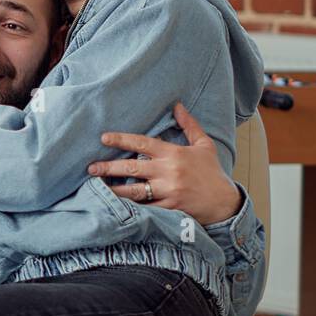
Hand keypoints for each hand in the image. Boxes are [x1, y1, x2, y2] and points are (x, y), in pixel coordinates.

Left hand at [87, 103, 242, 224]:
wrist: (225, 203)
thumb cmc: (212, 172)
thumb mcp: (204, 145)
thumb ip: (189, 126)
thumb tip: (177, 106)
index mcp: (174, 154)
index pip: (142, 143)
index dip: (121, 139)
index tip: (104, 138)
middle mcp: (168, 172)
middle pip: (131, 167)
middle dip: (108, 167)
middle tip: (90, 167)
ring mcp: (167, 192)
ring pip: (134, 190)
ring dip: (114, 189)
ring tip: (95, 187)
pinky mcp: (168, 209)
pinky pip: (144, 207)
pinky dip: (129, 206)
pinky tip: (114, 206)